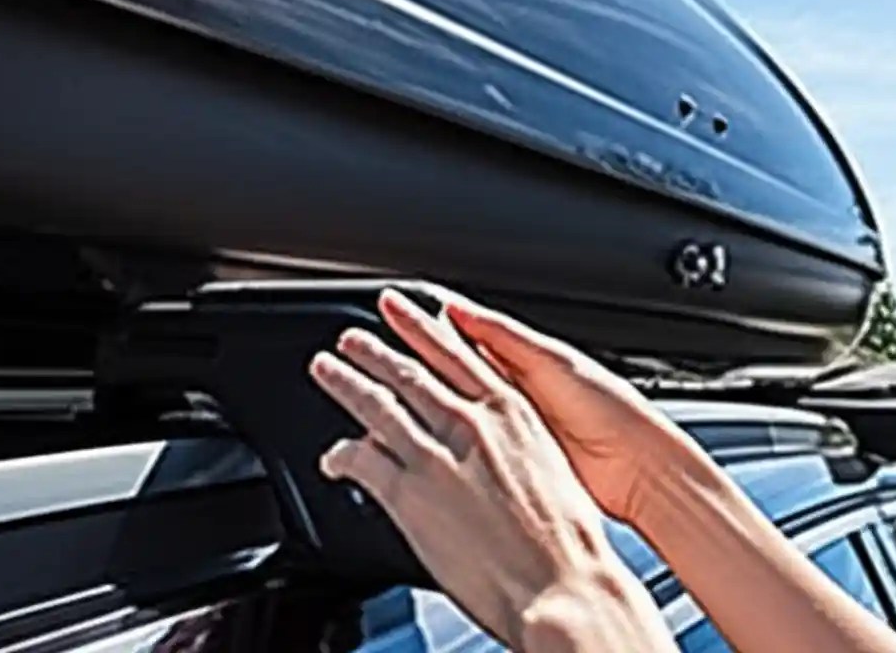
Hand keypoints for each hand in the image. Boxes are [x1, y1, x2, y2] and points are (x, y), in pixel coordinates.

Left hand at [309, 290, 673, 650]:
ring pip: (376, 406)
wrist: (563, 585)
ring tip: (327, 369)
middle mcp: (469, 424)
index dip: (422, 328)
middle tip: (351, 338)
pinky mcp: (408, 494)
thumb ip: (515, 439)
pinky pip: (361, 462)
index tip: (403, 310)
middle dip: (375, 351)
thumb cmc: (569, 539)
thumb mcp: (552, 464)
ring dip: (346, 383)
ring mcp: (434, 456)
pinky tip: (332, 458)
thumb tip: (497, 437)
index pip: (454, 354)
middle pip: (409, 373)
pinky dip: (340, 455)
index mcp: (510, 411)